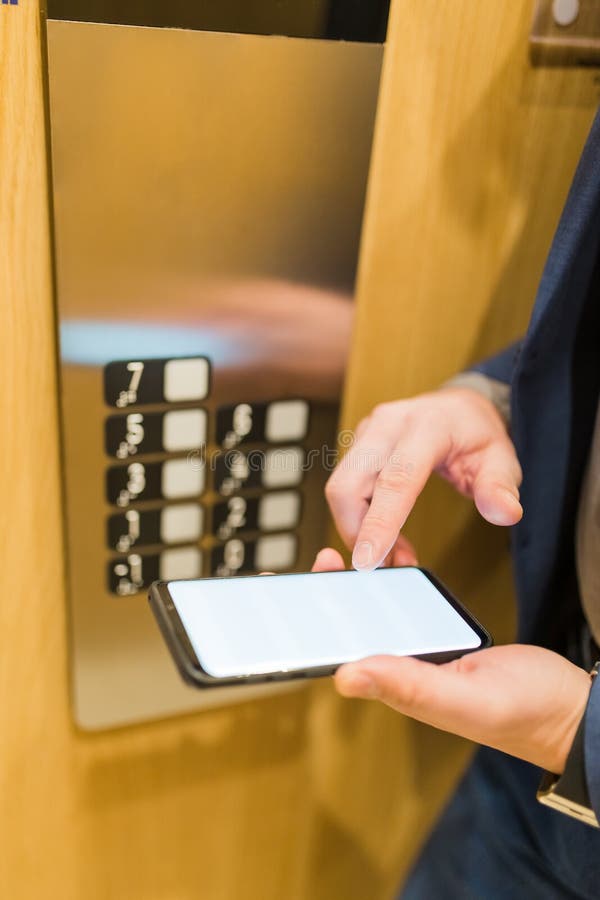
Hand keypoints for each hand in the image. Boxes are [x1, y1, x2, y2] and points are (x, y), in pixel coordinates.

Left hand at [311, 549, 590, 772]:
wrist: (570, 706)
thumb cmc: (525, 713)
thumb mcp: (466, 699)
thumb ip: (410, 687)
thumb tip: (345, 675)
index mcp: (401, 690)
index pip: (339, 661)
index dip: (305, 637)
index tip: (278, 603)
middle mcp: (404, 674)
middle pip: (350, 636)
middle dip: (324, 602)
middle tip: (316, 563)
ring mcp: (422, 657)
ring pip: (374, 623)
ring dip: (352, 593)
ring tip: (337, 560)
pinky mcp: (441, 642)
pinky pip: (405, 616)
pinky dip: (390, 591)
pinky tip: (385, 570)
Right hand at [325, 388, 522, 570]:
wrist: (456, 406)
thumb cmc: (476, 434)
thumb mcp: (501, 458)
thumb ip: (500, 486)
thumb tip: (505, 514)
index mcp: (426, 426)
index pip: (396, 479)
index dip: (379, 523)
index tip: (367, 561)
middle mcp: (388, 424)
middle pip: (349, 485)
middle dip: (357, 532)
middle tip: (388, 566)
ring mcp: (367, 432)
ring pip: (340, 490)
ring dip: (358, 529)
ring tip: (394, 554)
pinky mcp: (356, 444)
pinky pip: (345, 488)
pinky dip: (359, 519)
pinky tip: (387, 536)